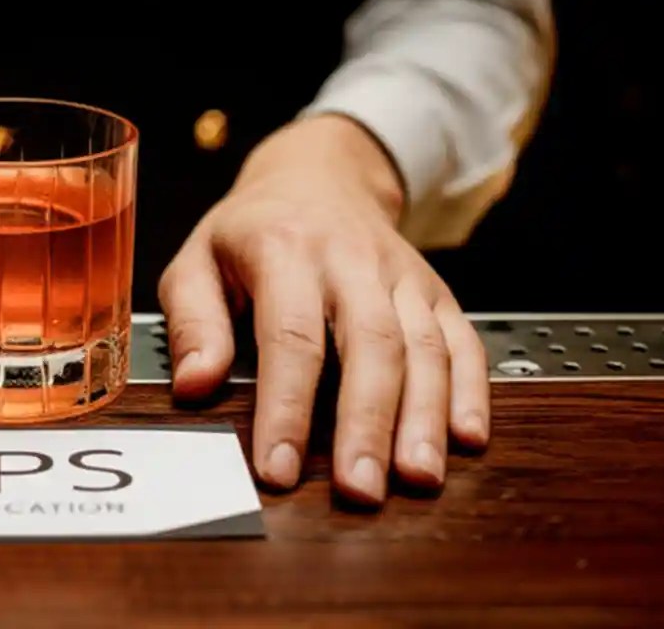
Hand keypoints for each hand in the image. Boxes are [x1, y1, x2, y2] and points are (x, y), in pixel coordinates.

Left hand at [159, 115, 488, 504]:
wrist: (318, 174)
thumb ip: (192, 322)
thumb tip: (194, 386)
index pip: (290, 336)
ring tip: (417, 478)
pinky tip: (467, 438)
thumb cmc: (251, 230)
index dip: (287, 407)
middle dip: (367, 422)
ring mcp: (400, 275)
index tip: (278, 468)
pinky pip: (463, 340)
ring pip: (425, 346)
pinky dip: (471, 390)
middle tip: (360, 489)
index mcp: (284, 249)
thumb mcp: (197, 259)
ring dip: (424, 417)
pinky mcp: (434, 290)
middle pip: (370, 345)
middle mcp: (350, 259)